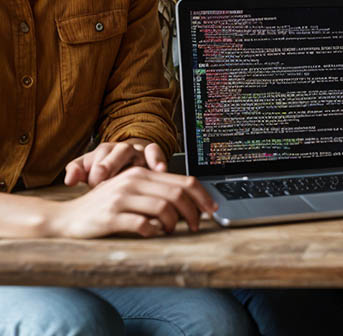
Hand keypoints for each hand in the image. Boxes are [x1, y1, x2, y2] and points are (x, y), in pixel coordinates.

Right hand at [51, 167, 216, 237]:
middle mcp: (132, 182)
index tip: (212, 210)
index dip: (203, 196)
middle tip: (196, 226)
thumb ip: (156, 191)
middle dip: (193, 213)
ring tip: (172, 231)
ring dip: (174, 224)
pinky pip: (142, 224)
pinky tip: (153, 234)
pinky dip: (154, 231)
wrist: (66, 218)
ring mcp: (120, 198)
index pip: (184, 181)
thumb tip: (191, 201)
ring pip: (163, 208)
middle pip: (177, 194)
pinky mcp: (110, 217)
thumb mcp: (130, 190)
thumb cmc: (104, 206)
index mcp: (141, 173)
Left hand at [64, 139, 168, 186]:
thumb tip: (69, 180)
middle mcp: (121, 149)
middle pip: (117, 151)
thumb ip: (76, 171)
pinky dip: (158, 159)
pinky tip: (160, 169)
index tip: (94, 185)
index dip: (95, 171)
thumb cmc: (105, 172)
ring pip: (137, 151)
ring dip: (135, 162)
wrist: (128, 162)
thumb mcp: (88, 170)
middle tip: (105, 179)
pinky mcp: (153, 155)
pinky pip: (157, 152)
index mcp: (103, 151)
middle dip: (110, 164)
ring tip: (134, 174)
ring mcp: (138, 151)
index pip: (97, 156)